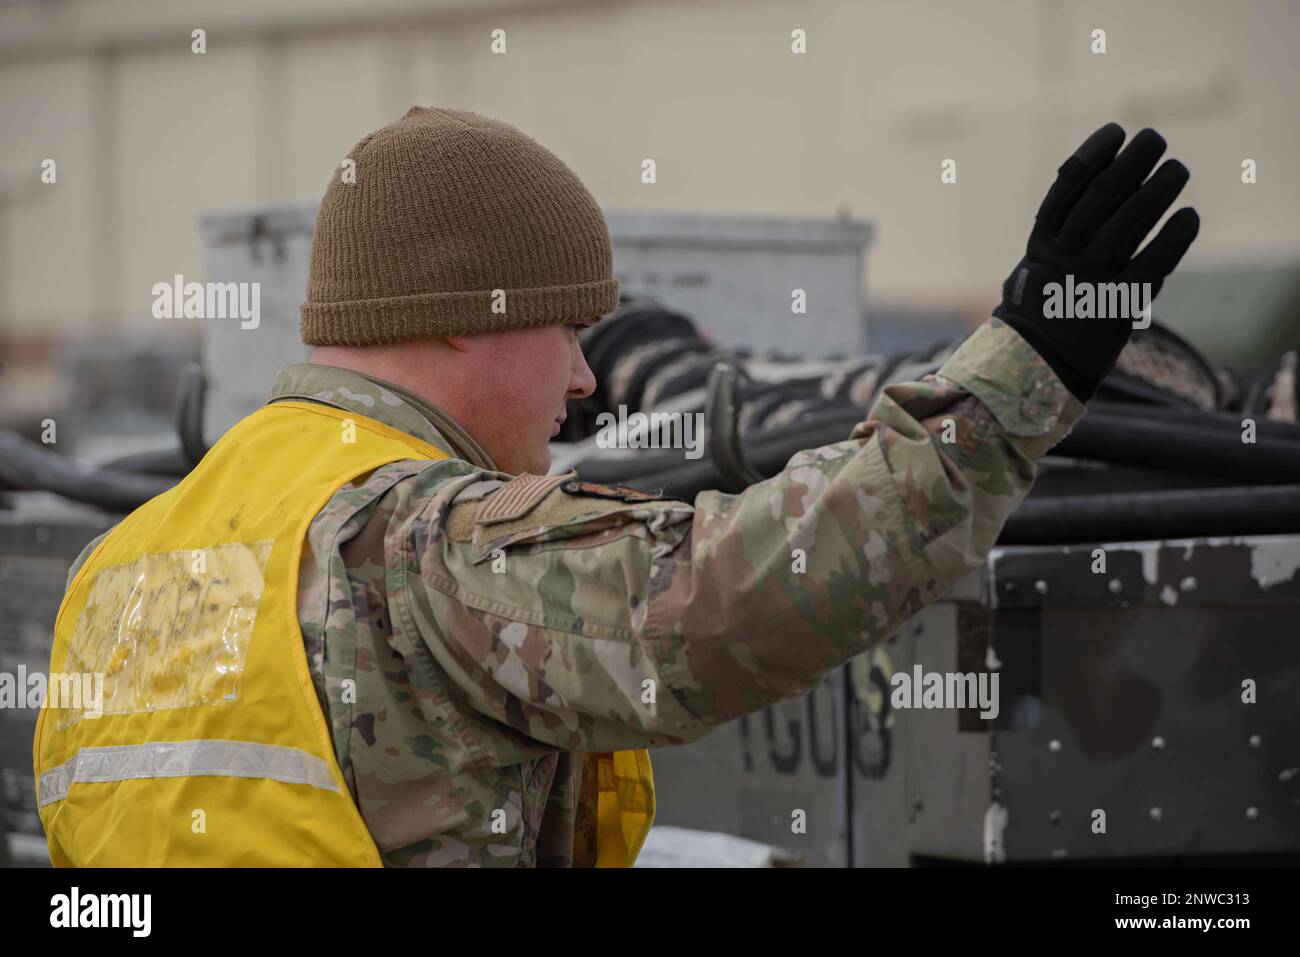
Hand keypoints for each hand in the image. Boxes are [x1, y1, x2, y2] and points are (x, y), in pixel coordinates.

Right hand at [993, 123, 1199, 401]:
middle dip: (1130, 163)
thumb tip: (1090, 193)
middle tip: (1155, 139)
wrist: (1033, 375)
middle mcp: (1062, 261)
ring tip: (1176, 170)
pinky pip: (1148, 267)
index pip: (1065, 190)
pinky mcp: (1115, 309)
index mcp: (1041, 248)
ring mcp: (1088, 284)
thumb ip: (1057, 239)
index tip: (1116, 131)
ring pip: (1125, 226)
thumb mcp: (1034, 274)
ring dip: (1156, 192)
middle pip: (1100, 199)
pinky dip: (1171, 239)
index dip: (1093, 155)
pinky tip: (1187, 216)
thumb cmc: (1040, 318)